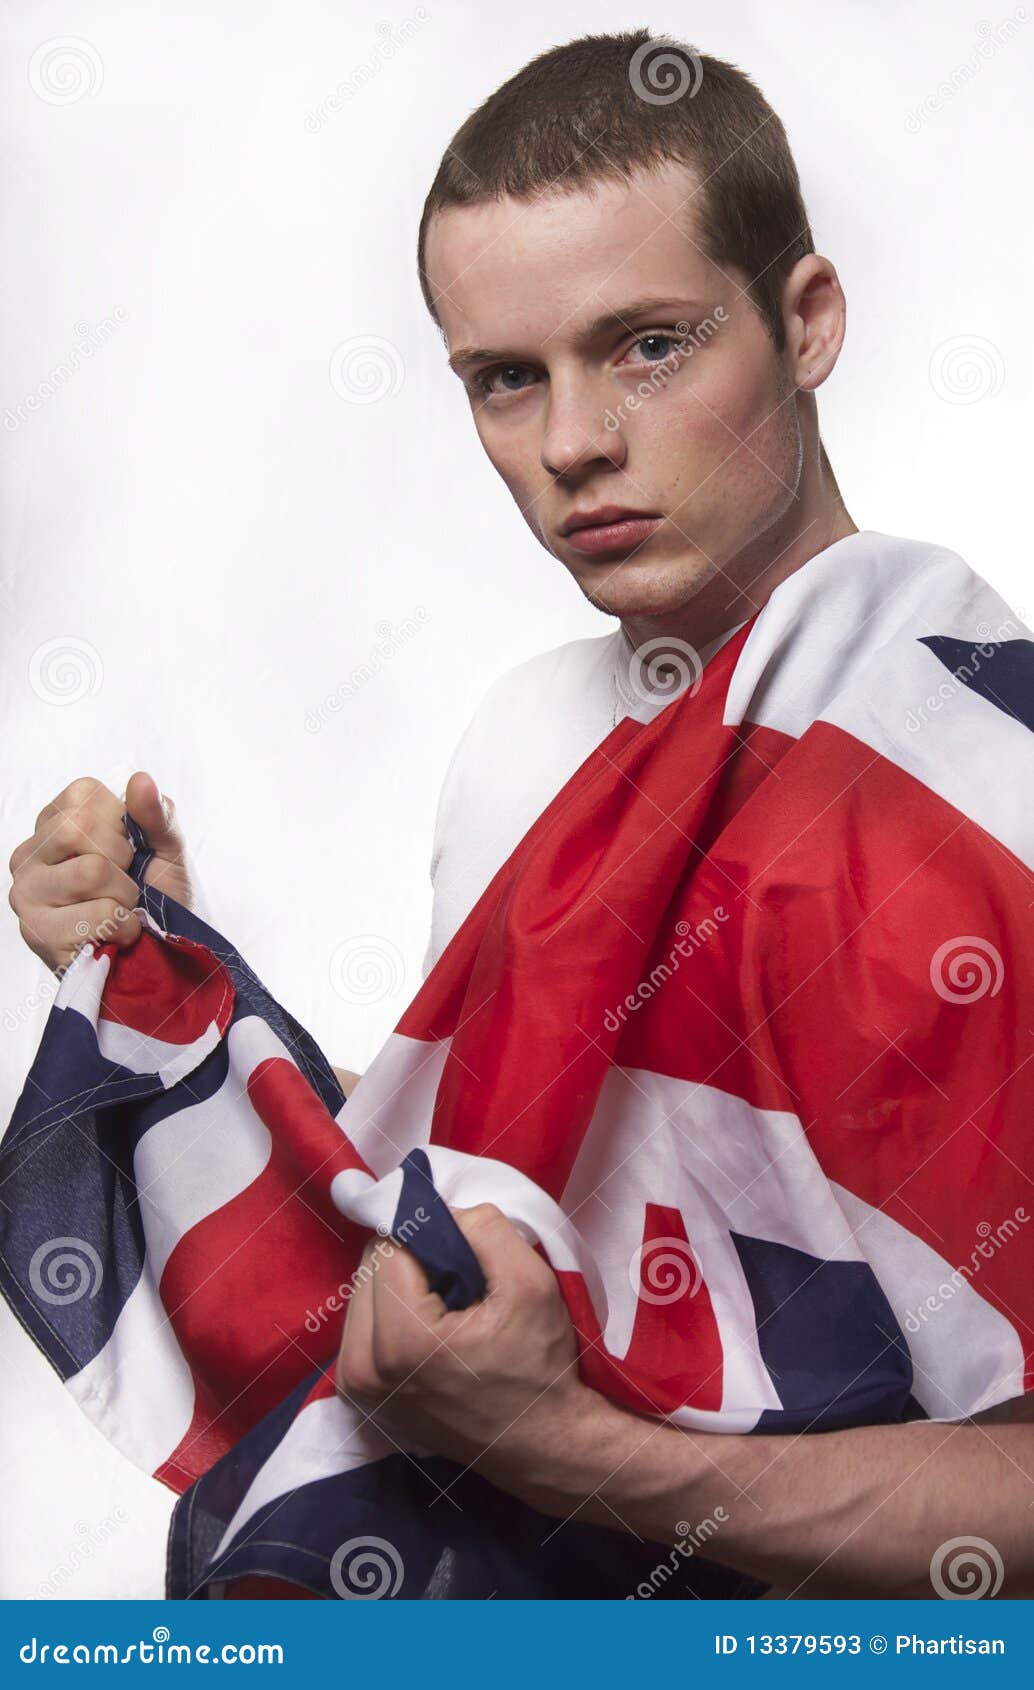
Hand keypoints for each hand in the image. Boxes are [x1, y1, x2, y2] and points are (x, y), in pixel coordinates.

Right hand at [8, 771, 191, 972]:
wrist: (160, 958)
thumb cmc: (155, 897)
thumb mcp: (166, 849)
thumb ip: (157, 814)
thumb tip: (140, 779)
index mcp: (54, 822)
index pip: (84, 795)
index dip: (121, 825)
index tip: (127, 852)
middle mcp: (29, 854)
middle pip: (78, 827)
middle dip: (122, 860)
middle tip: (124, 884)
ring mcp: (26, 894)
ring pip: (90, 871)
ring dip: (125, 898)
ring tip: (118, 911)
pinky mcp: (36, 933)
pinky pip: (98, 916)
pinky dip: (123, 928)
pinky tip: (112, 937)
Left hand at [335, 1202, 607, 1508]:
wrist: (542, 1446)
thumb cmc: (540, 1367)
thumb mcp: (531, 1282)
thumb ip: (484, 1227)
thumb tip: (442, 1209)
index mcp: (400, 1341)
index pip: (390, 1246)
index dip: (429, 1233)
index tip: (467, 1250)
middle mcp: (363, 1367)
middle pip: (369, 1267)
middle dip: (411, 1257)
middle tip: (461, 1277)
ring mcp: (356, 1387)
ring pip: (363, 1292)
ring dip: (400, 1283)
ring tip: (451, 1304)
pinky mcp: (360, 1396)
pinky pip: (364, 1324)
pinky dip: (393, 1311)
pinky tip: (434, 1326)